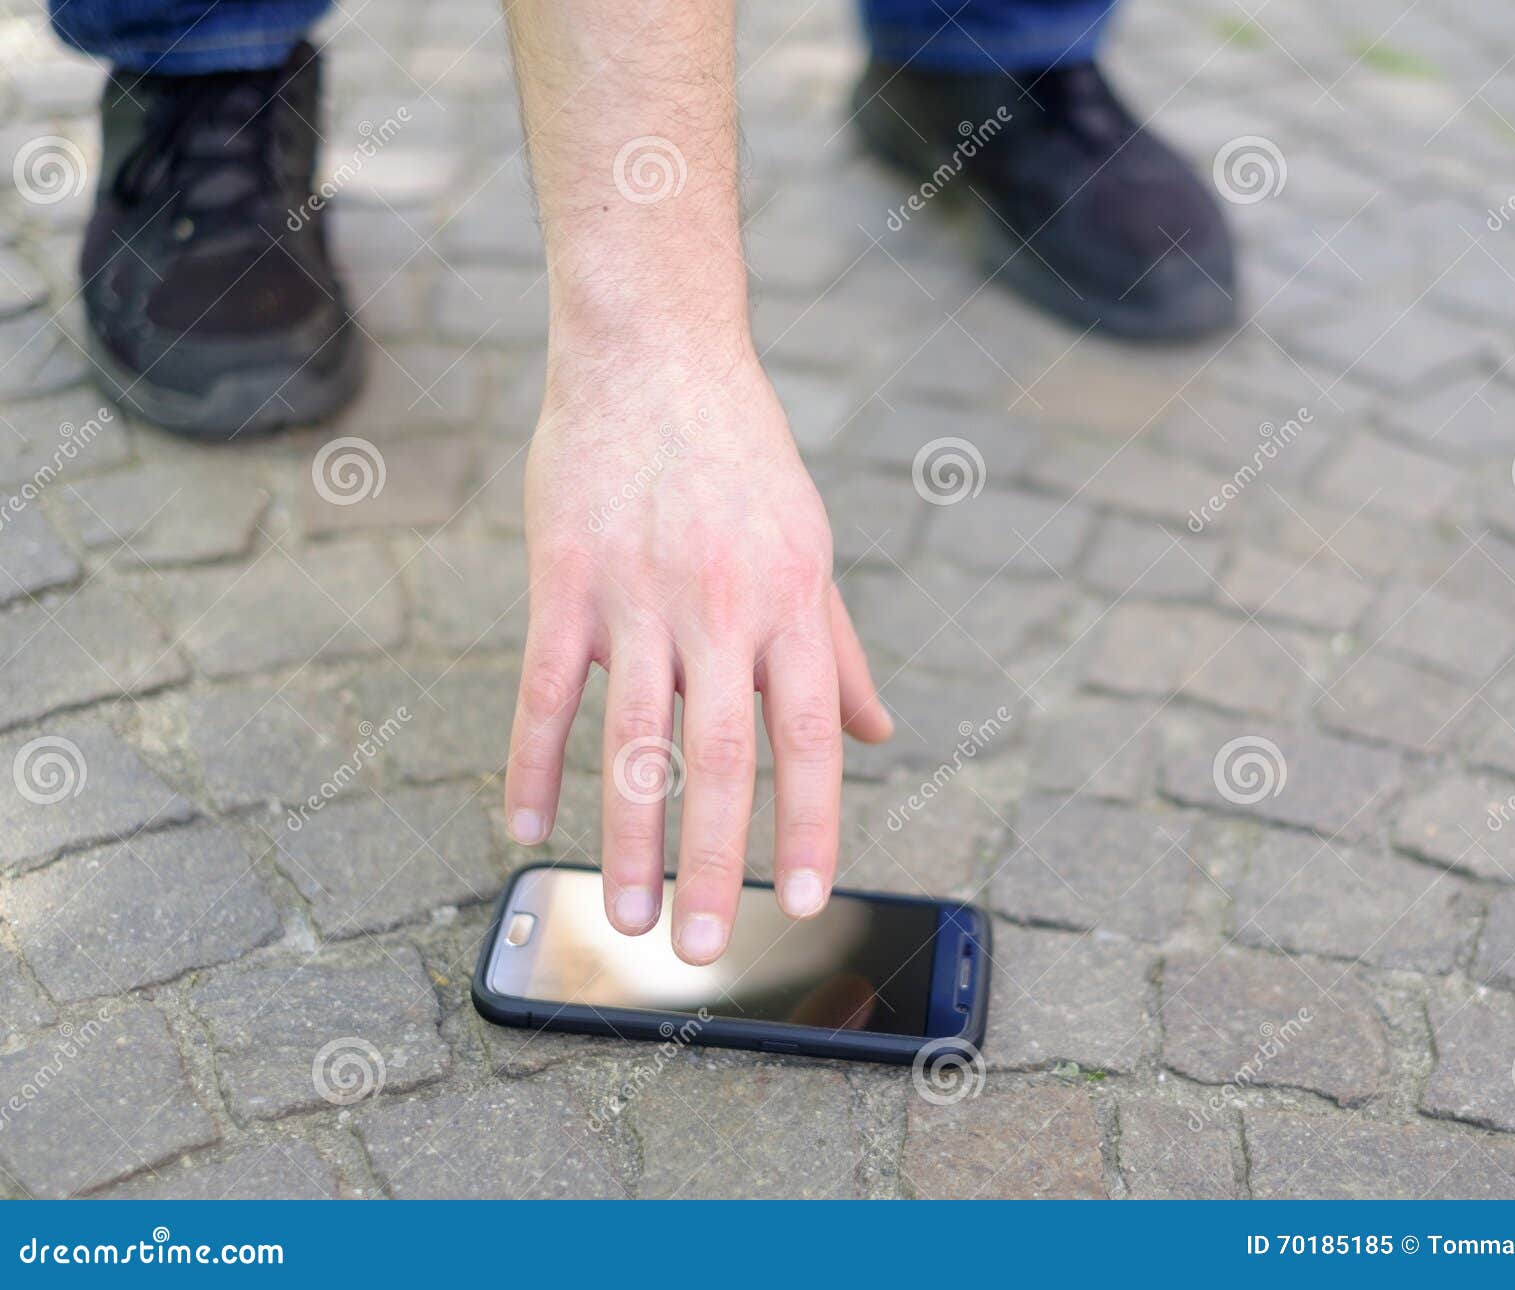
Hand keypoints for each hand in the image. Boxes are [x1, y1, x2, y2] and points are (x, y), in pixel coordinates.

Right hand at [504, 345, 892, 963]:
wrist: (655, 353)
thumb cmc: (741, 458)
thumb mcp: (809, 548)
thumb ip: (837, 650)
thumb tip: (879, 735)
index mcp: (791, 602)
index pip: (810, 737)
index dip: (809, 825)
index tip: (803, 901)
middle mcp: (721, 607)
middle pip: (721, 757)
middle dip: (715, 862)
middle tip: (703, 947)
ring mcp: (638, 594)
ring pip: (631, 740)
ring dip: (627, 837)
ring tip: (625, 917)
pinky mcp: (564, 578)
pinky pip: (546, 688)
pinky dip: (533, 760)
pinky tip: (522, 825)